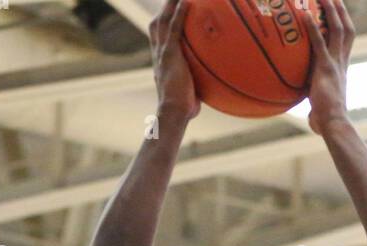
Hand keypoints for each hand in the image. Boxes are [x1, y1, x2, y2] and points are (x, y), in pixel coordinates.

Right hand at [149, 0, 200, 121]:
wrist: (173, 113)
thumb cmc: (182, 110)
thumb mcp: (188, 94)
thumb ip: (195, 86)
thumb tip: (208, 90)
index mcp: (161, 62)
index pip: (159, 38)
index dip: (163, 24)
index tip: (169, 13)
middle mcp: (158, 54)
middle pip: (158, 23)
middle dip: (164, 8)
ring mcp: (162, 52)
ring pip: (164, 20)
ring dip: (170, 3)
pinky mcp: (169, 54)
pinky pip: (174, 27)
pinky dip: (179, 12)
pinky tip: (186, 0)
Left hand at [305, 0, 354, 135]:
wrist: (334, 123)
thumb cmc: (326, 120)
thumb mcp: (321, 105)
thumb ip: (316, 103)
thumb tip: (310, 114)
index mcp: (342, 67)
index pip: (347, 39)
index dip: (344, 22)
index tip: (337, 10)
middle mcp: (342, 61)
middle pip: (345, 28)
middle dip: (340, 10)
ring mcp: (335, 63)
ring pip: (337, 29)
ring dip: (330, 10)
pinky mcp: (325, 67)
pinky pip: (318, 42)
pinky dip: (312, 27)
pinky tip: (304, 14)